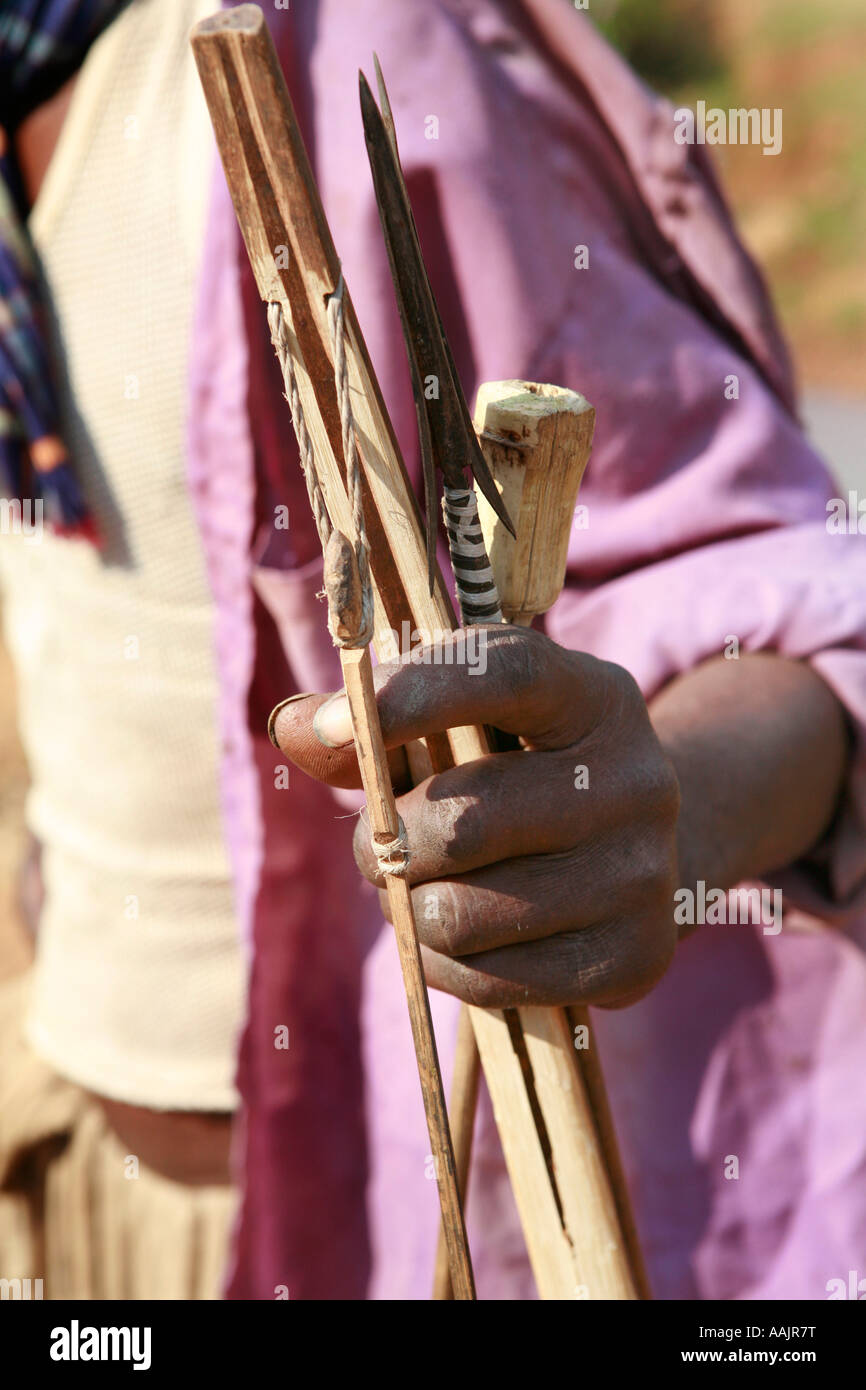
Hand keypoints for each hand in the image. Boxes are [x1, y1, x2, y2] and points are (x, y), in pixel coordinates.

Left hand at [272, 626, 679, 1007]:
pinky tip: (463, 937)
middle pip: (461, 823)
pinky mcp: (636, 958)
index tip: (332, 725)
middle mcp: (635, 780)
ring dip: (410, 910)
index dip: (414, 693)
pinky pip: (487, 980)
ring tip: (423, 890)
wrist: (643, 860)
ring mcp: (643, 874)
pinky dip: (445, 966)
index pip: (505, 674)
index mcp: (595, 699)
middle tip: (379, 846)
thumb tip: (293, 728)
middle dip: (387, 843)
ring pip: (458, 914)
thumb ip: (376, 723)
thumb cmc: (523, 777)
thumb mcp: (470, 730)